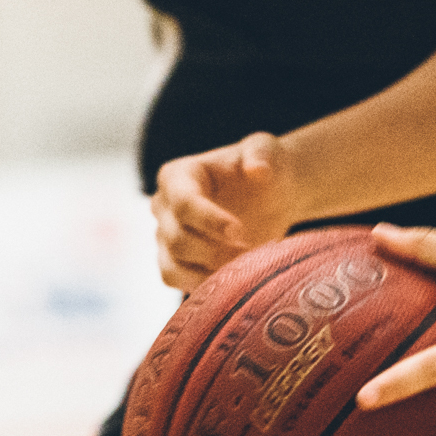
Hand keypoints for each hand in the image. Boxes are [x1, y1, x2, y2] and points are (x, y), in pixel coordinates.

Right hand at [150, 132, 299, 290]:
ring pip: (173, 265)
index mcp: (177, 175)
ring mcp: (165, 235)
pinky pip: (175, 280)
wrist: (272, 197)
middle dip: (216, 250)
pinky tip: (231, 279)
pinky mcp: (173, 261)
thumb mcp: (268, 150)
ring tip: (244, 265)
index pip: (183, 203)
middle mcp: (162, 205)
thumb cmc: (267, 168)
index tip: (240, 232)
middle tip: (251, 251)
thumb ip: (262, 154)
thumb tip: (257, 170)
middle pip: (177, 239)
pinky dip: (201, 285)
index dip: (210, 221)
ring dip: (210, 271)